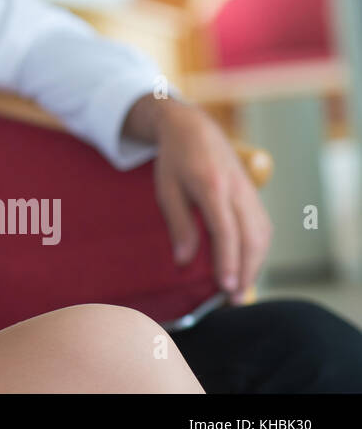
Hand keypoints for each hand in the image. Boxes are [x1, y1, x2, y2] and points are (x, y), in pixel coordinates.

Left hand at [149, 102, 272, 301]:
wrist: (194, 128)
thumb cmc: (174, 160)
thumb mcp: (166, 190)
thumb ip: (178, 225)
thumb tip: (183, 262)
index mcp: (212, 185)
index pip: (225, 230)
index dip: (228, 260)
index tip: (226, 287)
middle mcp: (237, 189)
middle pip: (252, 237)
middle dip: (246, 271)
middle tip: (235, 300)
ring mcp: (250, 192)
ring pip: (262, 234)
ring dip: (255, 265)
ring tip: (240, 290)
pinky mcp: (254, 195)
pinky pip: (263, 227)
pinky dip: (258, 251)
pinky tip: (247, 266)